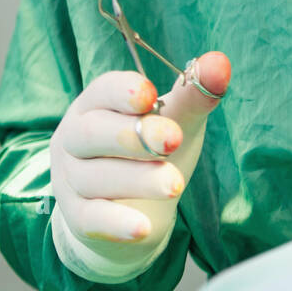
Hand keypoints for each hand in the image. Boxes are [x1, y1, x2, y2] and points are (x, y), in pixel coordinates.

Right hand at [50, 53, 229, 265]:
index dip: (123, 91)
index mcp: (95, 104)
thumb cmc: (152, 151)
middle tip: (174, 141)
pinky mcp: (76, 218)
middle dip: (135, 135)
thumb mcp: (174, 119)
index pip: (101, 90)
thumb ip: (194, 93)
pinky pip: (92, 219)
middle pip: (91, 132)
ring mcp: (70, 180)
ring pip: (94, 177)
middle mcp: (74, 138)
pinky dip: (117, 222)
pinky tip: (143, 227)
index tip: (150, 94)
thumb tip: (221, 62)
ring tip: (175, 185)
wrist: (133, 208)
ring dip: (137, 179)